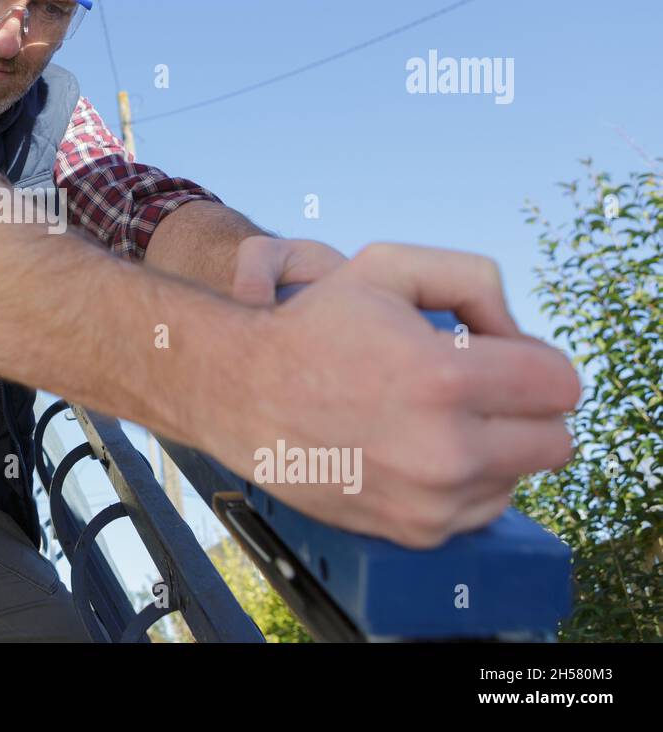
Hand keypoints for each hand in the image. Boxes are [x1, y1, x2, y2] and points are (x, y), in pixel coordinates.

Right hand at [184, 242, 580, 548]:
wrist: (238, 394)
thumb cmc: (310, 328)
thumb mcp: (384, 266)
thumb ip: (472, 279)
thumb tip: (516, 334)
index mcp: (445, 379)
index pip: (560, 383)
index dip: (535, 360)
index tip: (501, 357)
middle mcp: (445, 449)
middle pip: (555, 440)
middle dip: (526, 408)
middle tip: (481, 389)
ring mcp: (431, 500)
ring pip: (521, 477)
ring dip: (496, 447)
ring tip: (438, 419)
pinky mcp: (416, 531)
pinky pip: (482, 509)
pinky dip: (465, 481)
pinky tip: (419, 449)